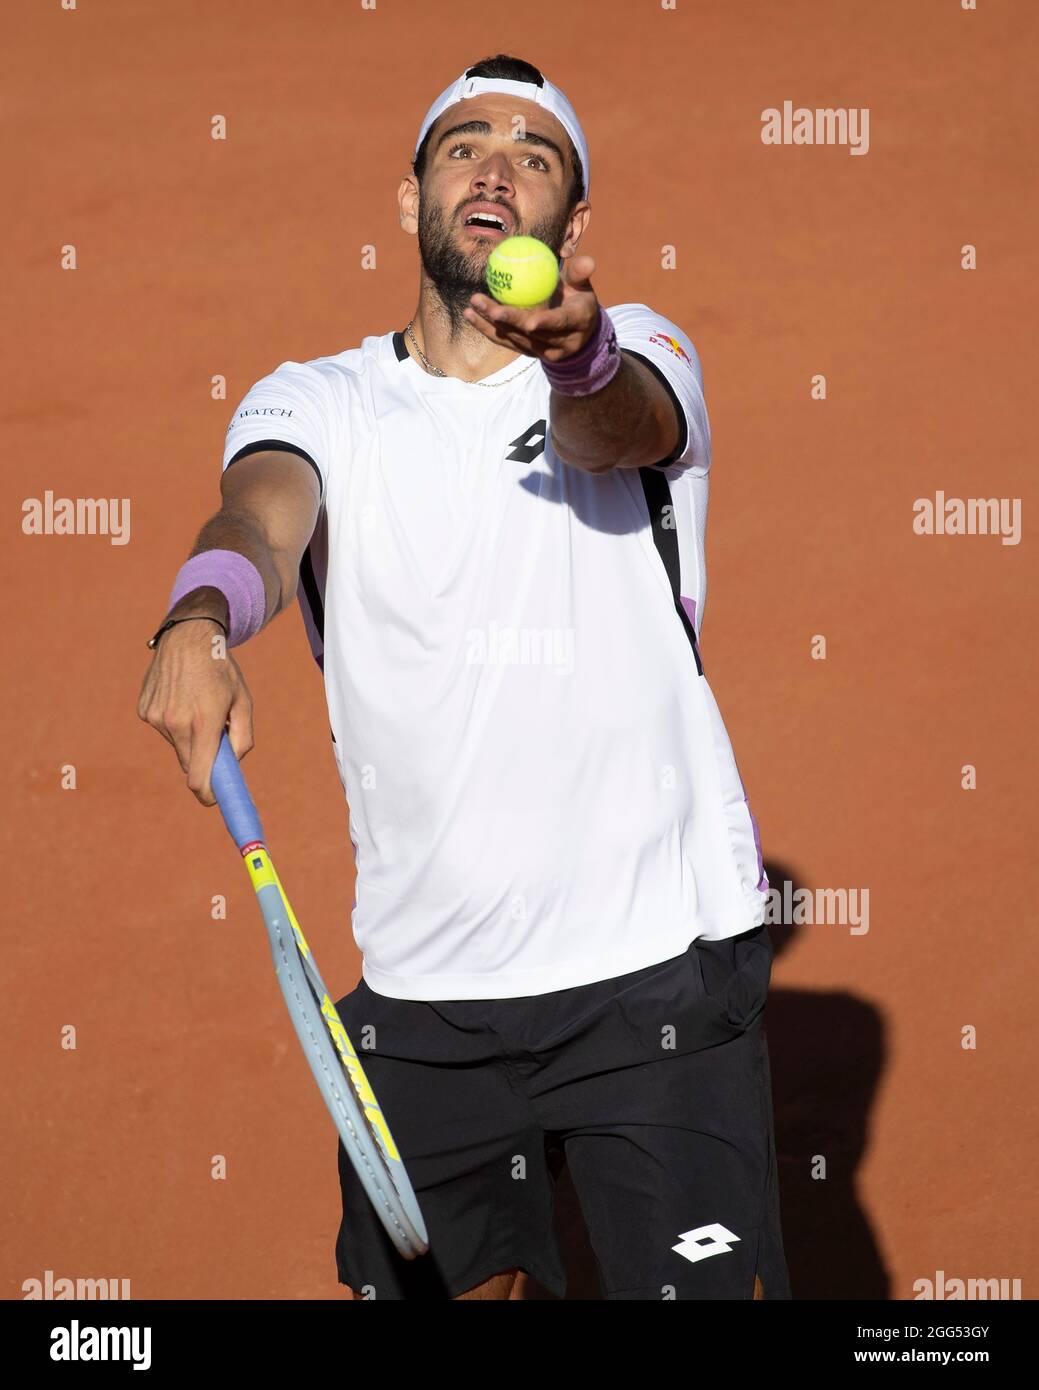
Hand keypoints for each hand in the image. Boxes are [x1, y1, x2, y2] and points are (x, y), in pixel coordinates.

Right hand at [137, 618, 252, 805]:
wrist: (188, 637)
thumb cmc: (222, 670)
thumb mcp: (243, 701)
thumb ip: (243, 738)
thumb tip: (233, 765)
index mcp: (204, 722)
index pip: (199, 776)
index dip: (207, 794)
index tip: (213, 799)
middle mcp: (176, 723)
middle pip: (189, 764)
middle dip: (204, 761)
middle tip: (216, 742)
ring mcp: (156, 717)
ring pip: (178, 745)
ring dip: (190, 737)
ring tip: (198, 706)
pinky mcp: (144, 710)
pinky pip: (164, 729)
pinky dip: (175, 723)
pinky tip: (181, 697)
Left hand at [463, 253, 599, 362]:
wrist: (580, 334)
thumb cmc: (578, 301)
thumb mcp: (583, 287)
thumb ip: (580, 274)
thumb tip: (588, 261)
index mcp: (577, 322)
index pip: (560, 323)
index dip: (546, 323)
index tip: (530, 321)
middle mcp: (560, 342)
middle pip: (530, 333)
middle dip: (507, 320)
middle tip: (486, 305)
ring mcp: (544, 351)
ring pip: (514, 339)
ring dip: (490, 324)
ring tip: (472, 306)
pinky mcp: (529, 354)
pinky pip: (506, 342)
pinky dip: (487, 330)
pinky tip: (471, 316)